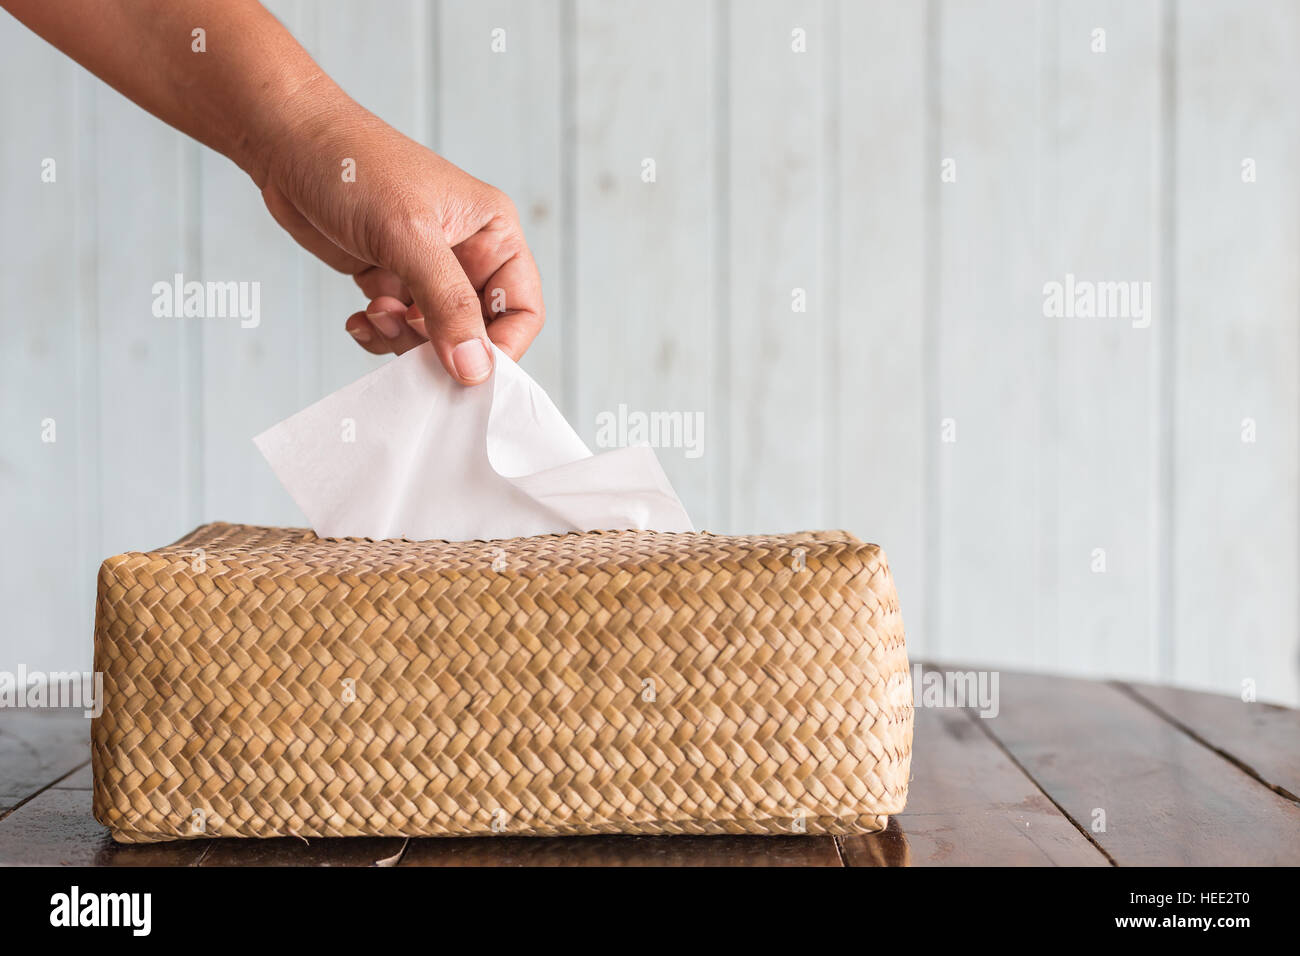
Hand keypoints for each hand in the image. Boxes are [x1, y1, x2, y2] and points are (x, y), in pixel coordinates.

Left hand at [257, 85, 543, 383]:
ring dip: (403, 340)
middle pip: (478, 332)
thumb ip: (448, 305)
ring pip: (436, 337)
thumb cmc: (354, 166)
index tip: (466, 372)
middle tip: (406, 340)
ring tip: (374, 314)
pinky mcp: (389, 279)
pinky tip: (358, 316)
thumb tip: (477, 369)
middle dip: (442, 346)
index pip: (523, 310)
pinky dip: (379, 333)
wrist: (285, 141)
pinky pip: (398, 328)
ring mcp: (426, 269)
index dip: (501, 348)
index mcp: (492, 233)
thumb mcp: (408, 237)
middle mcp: (467, 253)